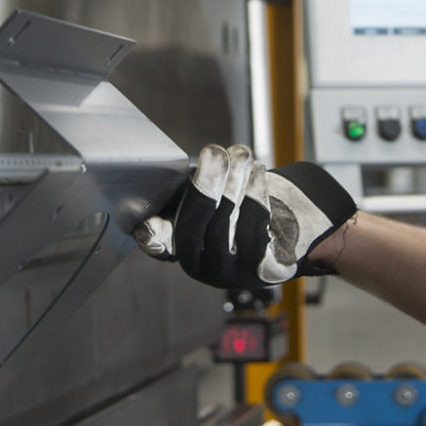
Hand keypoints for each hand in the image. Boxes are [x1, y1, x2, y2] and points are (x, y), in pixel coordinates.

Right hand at [135, 144, 355, 288]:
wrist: (277, 241)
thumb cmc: (233, 214)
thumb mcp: (209, 204)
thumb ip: (197, 189)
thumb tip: (210, 162)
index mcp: (177, 248)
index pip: (158, 243)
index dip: (151, 236)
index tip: (148, 227)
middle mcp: (199, 266)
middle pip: (195, 222)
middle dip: (206, 182)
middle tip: (215, 152)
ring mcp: (229, 273)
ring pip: (227, 221)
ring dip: (235, 181)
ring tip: (242, 154)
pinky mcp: (259, 271)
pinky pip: (255, 227)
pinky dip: (257, 193)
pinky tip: (258, 172)